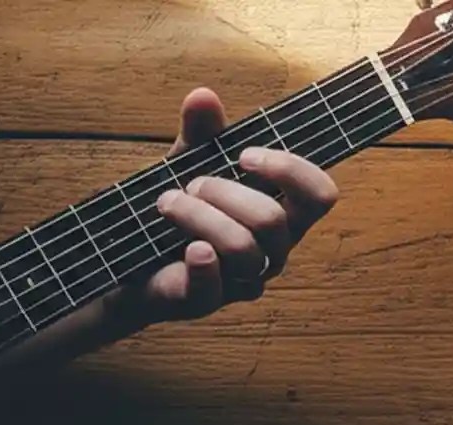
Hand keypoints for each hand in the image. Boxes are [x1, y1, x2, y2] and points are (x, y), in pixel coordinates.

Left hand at [108, 87, 338, 326]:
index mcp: (284, 214)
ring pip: (242, 249)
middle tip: (191, 183)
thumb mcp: (189, 160)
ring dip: (199, 216)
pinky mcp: (206, 300)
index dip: (291, 170)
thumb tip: (203, 96)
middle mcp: (273, 250)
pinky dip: (202, 262)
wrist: (131, 256)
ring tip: (167, 203)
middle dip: (225, 191)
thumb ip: (202, 132)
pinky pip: (214, 286)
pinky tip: (187, 247)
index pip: (321, 196)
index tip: (245, 155)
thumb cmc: (180, 207)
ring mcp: (243, 280)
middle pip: (272, 220)